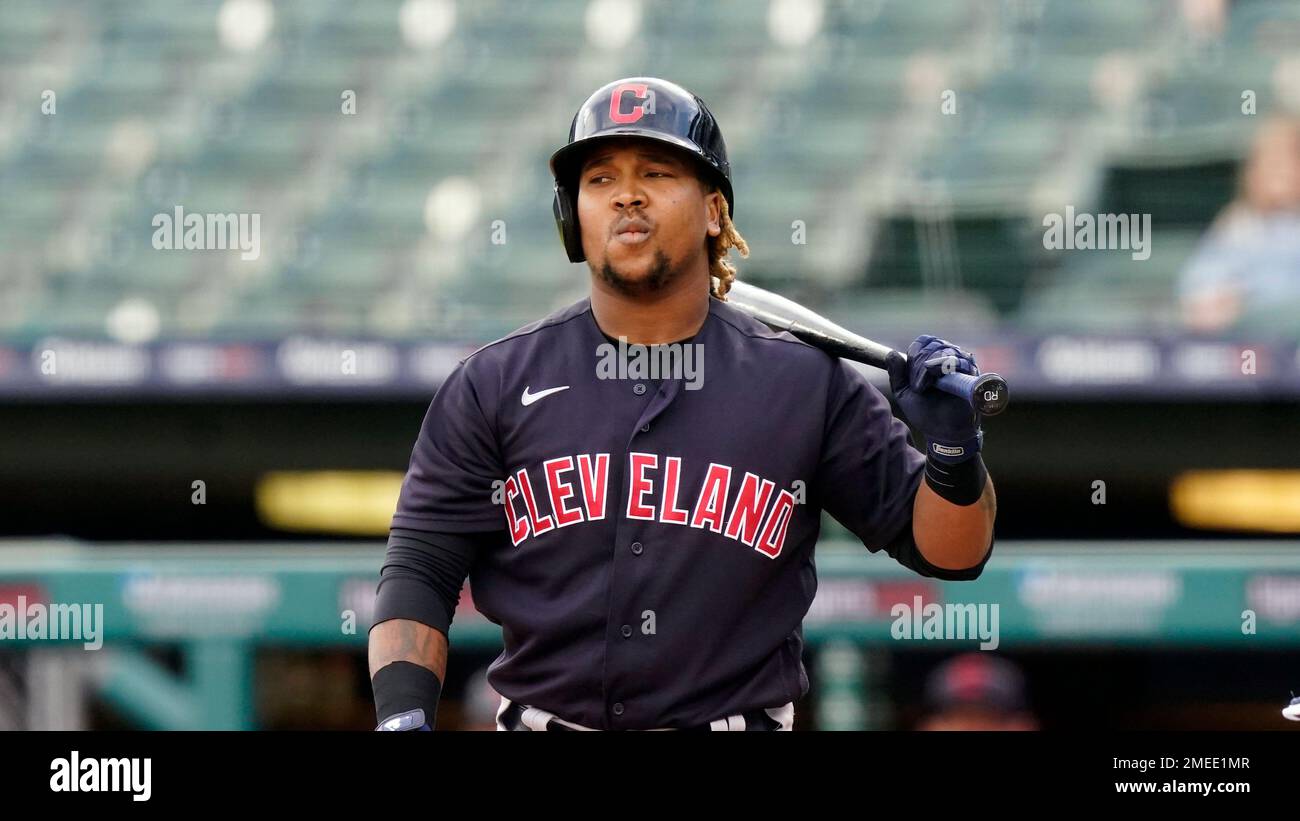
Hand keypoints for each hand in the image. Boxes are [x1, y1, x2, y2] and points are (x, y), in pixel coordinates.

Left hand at [885, 335, 982, 463]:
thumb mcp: (904, 393)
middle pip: (933, 344)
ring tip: (924, 387)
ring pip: (944, 350)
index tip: (910, 373)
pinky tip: (937, 381)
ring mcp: (962, 364)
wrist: (943, 431)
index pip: (923, 341)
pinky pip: (960, 361)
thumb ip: (897, 374)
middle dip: (919, 363)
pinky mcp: (973, 373)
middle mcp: (949, 357)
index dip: (914, 352)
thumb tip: (891, 353)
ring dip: (929, 367)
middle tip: (917, 385)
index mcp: (932, 359)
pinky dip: (944, 368)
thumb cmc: (925, 412)